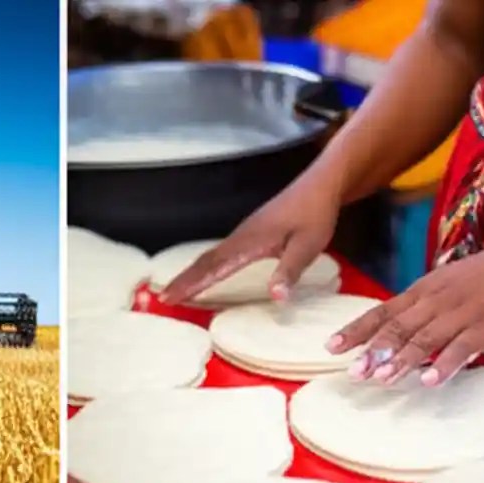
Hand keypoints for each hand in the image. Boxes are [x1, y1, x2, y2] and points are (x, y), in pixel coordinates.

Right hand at [158, 177, 339, 303]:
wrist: (321, 185)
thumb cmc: (316, 214)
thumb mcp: (308, 246)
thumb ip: (289, 271)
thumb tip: (275, 298)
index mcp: (251, 241)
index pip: (215, 266)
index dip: (192, 283)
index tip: (171, 296)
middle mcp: (242, 235)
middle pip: (206, 260)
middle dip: (184, 279)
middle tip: (162, 297)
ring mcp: (246, 232)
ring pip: (212, 254)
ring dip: (192, 272)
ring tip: (177, 288)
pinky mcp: (252, 231)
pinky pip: (222, 250)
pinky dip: (208, 264)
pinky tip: (207, 271)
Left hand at [327, 227, 483, 385]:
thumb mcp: (445, 285)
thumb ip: (420, 309)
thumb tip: (393, 335)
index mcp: (423, 291)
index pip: (382, 311)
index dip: (356, 330)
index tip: (331, 348)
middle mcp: (436, 301)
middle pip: (399, 327)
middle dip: (374, 350)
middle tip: (353, 373)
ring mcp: (461, 314)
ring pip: (425, 338)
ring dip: (402, 360)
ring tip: (382, 379)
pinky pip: (462, 347)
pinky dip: (445, 364)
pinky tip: (430, 381)